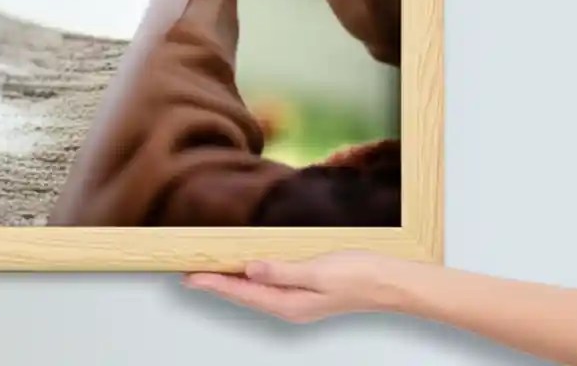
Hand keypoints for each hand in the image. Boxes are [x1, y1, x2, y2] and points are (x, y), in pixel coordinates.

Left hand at [184, 251, 417, 322]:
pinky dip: (250, 278)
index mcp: (289, 304)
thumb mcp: (318, 271)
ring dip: (230, 281)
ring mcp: (297, 301)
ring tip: (207, 272)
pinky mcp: (304, 291)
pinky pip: (268, 286)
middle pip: (242, 294)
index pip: (241, 292)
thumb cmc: (358, 275)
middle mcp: (289, 306)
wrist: (390, 282)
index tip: (189, 276)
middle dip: (215, 284)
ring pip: (253, 292)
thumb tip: (249, 270)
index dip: (213, 283)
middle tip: (187, 273)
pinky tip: (244, 270)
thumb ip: (282, 272)